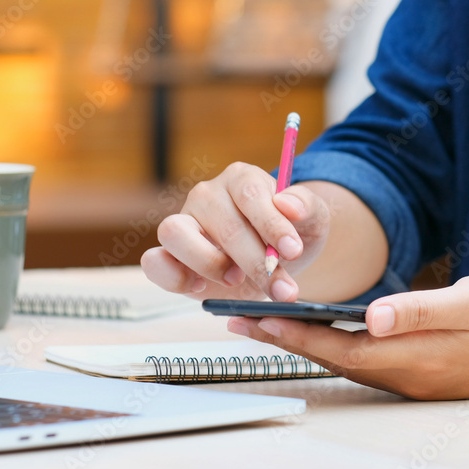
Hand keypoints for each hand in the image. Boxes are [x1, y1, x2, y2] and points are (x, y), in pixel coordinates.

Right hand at [141, 162, 331, 301]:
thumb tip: (287, 203)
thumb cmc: (292, 236)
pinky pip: (154, 262)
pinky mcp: (169, 255)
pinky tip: (201, 287)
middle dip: (257, 263)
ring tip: (236, 280)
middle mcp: (207, 196)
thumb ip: (306, 206)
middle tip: (283, 289)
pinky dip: (174, 277)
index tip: (292, 251)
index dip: (271, 223)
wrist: (277, 262)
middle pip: (224, 224)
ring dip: (209, 263)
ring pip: (175, 232)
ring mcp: (183, 223)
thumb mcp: (313, 220)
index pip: (250, 194)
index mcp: (242, 179)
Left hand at [225, 275, 468, 398]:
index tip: (253, 316)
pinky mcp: (425, 375)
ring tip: (267, 322)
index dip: (292, 333)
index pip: (339, 347)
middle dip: (283, 338)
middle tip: (239, 318)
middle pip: (333, 358)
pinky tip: (325, 331)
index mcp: (417, 356)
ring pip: (348, 362)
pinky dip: (337, 346)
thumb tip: (370, 315)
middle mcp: (410, 376)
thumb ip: (420, 308)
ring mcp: (417, 380)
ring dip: (306, 343)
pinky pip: (368, 362)